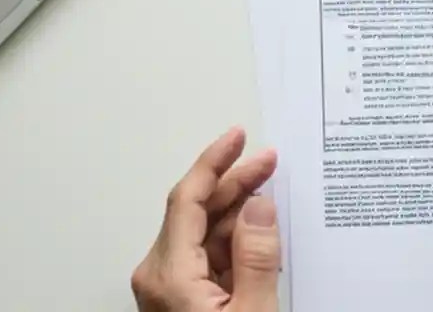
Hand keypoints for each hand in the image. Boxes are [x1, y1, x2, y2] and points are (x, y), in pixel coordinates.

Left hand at [132, 128, 281, 311]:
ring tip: (271, 195)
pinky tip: (260, 235)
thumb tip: (259, 207)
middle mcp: (160, 275)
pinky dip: (234, 242)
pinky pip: (207, 256)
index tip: (237, 138)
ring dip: (237, 213)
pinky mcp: (180, 299)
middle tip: (267, 162)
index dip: (214, 163)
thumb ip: (256, 259)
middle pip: (195, 212)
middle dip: (234, 183)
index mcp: (170, 273)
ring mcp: (167, 288)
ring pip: (203, 233)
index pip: (187, 200)